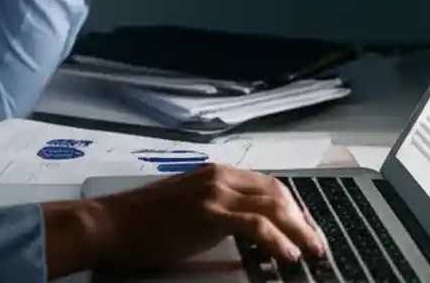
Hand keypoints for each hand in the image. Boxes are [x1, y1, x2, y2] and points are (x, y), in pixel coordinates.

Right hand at [42, 164, 326, 277]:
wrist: (113, 224)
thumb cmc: (143, 222)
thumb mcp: (188, 205)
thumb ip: (217, 207)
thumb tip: (246, 227)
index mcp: (216, 173)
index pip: (268, 185)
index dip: (293, 208)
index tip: (306, 229)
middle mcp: (220, 176)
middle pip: (278, 192)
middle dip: (302, 219)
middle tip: (316, 244)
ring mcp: (216, 192)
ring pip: (274, 206)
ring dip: (299, 231)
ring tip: (312, 252)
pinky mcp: (211, 213)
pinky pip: (258, 225)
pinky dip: (279, 241)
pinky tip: (288, 256)